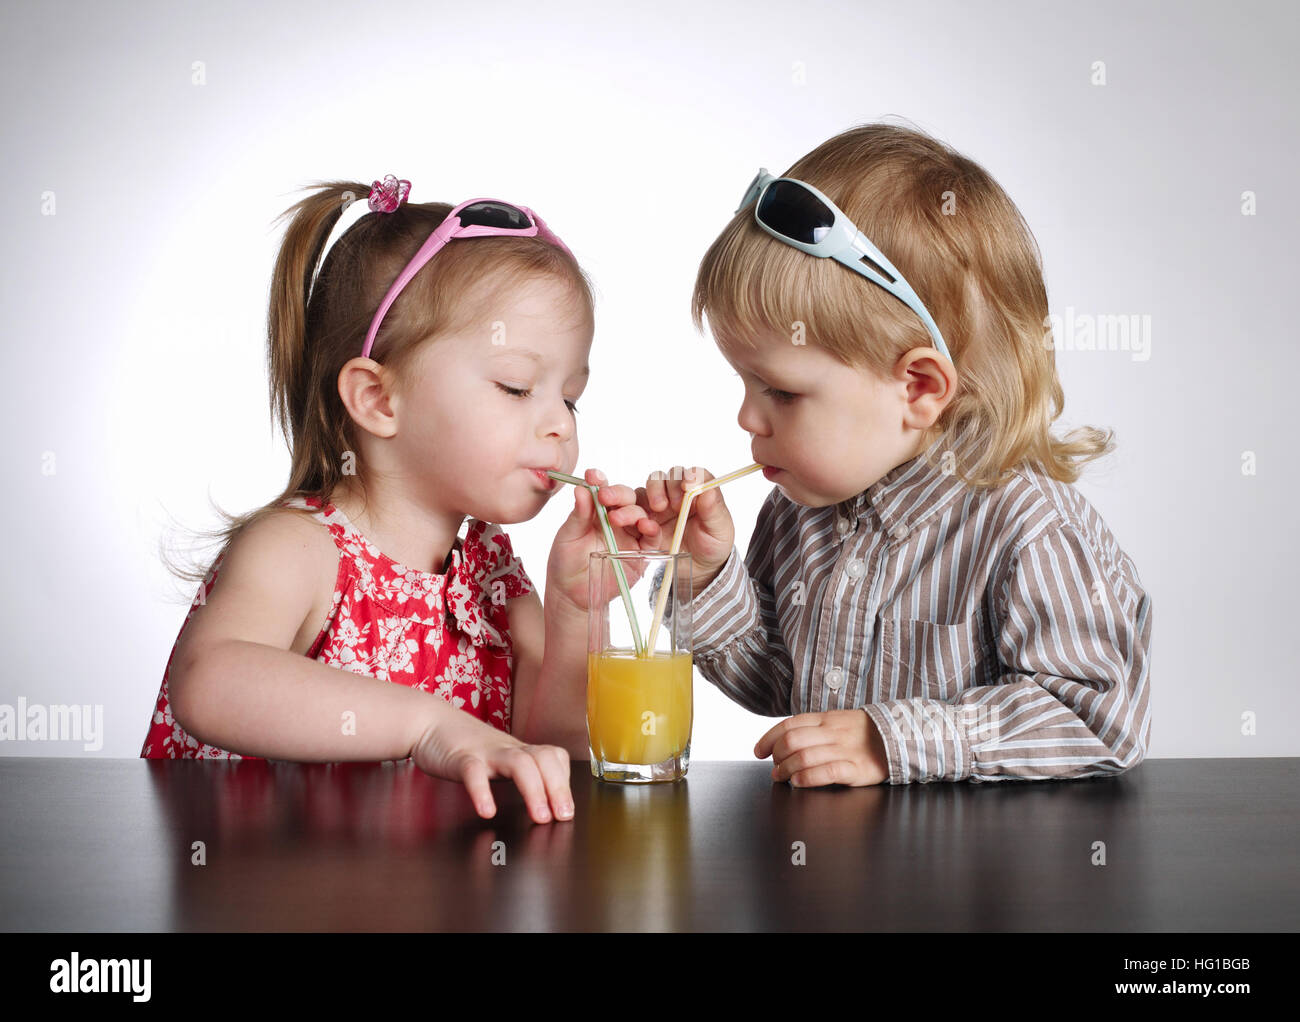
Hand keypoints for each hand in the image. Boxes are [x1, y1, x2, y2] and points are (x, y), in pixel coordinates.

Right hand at [411, 708, 573, 823]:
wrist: (429, 722)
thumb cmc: (465, 744)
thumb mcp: (498, 756)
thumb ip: (518, 774)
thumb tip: (543, 802)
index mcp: (518, 750)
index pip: (554, 757)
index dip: (564, 781)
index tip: (567, 810)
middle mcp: (508, 749)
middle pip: (544, 758)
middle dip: (558, 788)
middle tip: (562, 817)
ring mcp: (486, 752)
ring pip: (519, 764)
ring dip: (534, 791)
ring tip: (539, 817)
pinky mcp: (461, 758)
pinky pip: (474, 772)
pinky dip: (483, 792)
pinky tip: (487, 810)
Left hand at [547, 467, 659, 613]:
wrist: (572, 594)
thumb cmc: (566, 561)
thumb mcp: (569, 535)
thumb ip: (578, 514)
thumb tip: (582, 488)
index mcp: (598, 509)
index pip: (604, 489)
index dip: (600, 480)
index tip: (592, 476)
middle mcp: (617, 518)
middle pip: (627, 497)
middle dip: (618, 494)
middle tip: (605, 497)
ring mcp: (630, 534)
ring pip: (641, 514)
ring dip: (633, 511)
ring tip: (618, 518)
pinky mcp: (641, 552)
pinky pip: (652, 538)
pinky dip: (651, 530)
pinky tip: (645, 526)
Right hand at [635, 466, 735, 590]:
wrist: (697, 567)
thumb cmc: (712, 545)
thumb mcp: (719, 530)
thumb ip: (714, 509)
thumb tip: (707, 490)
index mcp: (699, 492)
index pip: (694, 474)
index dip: (690, 476)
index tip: (687, 486)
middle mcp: (679, 492)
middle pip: (670, 475)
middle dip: (668, 485)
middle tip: (671, 504)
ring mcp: (661, 502)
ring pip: (652, 484)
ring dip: (653, 492)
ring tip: (658, 509)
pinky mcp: (645, 514)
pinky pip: (636, 503)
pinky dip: (638, 507)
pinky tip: (645, 522)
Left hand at [754, 710, 889, 786]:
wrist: (898, 737)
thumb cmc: (862, 734)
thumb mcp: (836, 722)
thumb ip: (812, 730)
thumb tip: (783, 743)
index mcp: (825, 719)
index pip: (789, 725)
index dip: (769, 738)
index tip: (759, 751)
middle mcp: (832, 732)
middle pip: (793, 741)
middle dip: (777, 757)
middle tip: (774, 769)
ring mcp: (845, 750)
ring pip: (805, 756)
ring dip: (787, 770)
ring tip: (782, 778)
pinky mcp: (856, 769)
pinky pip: (827, 772)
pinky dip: (807, 778)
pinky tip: (799, 783)